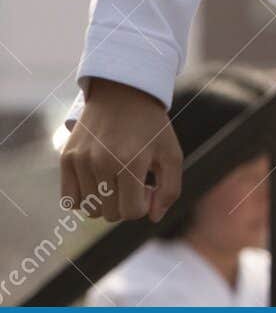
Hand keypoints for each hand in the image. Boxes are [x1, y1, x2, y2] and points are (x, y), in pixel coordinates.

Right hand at [60, 78, 182, 222]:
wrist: (123, 94)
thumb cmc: (152, 128)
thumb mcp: (171, 155)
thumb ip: (169, 190)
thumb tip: (152, 218)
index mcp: (132, 162)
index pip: (131, 212)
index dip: (144, 204)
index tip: (148, 186)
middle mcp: (102, 162)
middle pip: (110, 214)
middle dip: (125, 204)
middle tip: (133, 182)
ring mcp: (81, 160)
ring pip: (90, 210)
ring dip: (106, 201)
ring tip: (117, 179)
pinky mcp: (66, 158)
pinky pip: (69, 201)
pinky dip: (84, 199)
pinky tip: (98, 182)